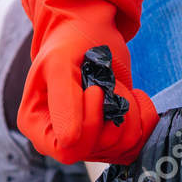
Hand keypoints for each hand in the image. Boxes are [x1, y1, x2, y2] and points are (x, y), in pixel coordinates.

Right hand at [13, 0, 157, 164]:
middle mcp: (60, 139)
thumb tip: (69, 141)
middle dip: (111, 113)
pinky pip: (138, 144)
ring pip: (120, 147)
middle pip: (95, 150)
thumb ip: (63, 101)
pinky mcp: (114, 139)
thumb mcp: (60, 64)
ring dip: (128, 111)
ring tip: (116, 86)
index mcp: (37, 125)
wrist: (94, 32)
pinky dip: (145, 118)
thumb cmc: (71, 43)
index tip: (95, 90)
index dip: (89, 124)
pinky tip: (135, 96)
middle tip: (107, 84)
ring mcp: (89, 142)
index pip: (67, 149)